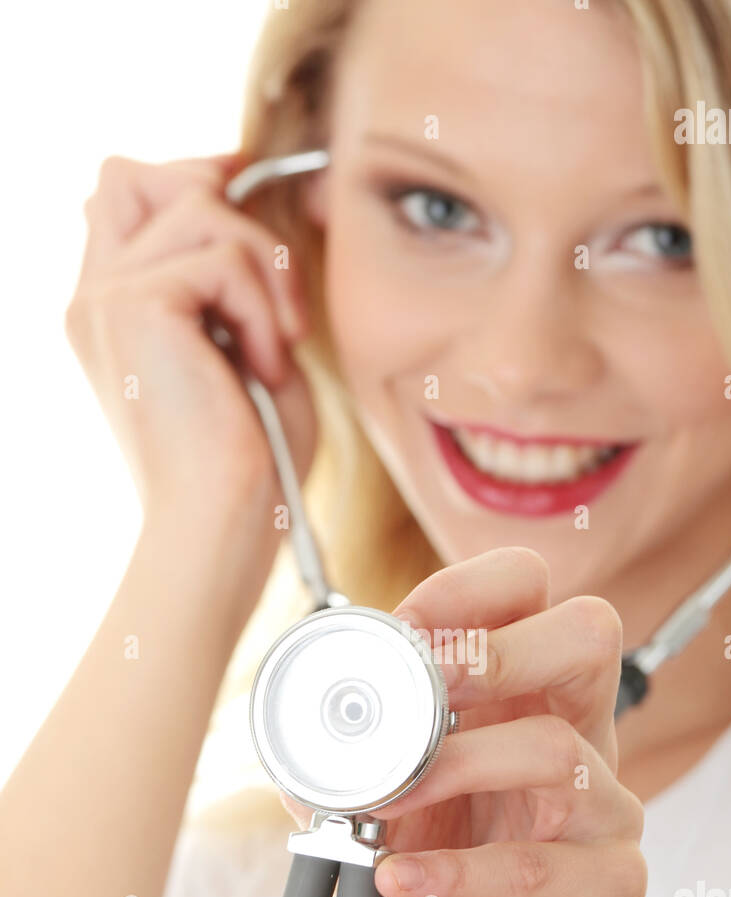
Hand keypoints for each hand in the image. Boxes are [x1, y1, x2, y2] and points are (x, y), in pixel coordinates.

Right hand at [64, 151, 317, 579]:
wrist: (220, 528)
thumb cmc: (250, 465)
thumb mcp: (249, 352)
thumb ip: (237, 280)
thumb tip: (233, 195)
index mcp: (114, 315)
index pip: (126, 195)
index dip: (191, 177)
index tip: (249, 189)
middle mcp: (95, 301)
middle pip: (143, 175)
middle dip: (227, 210)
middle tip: (277, 303)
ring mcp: (105, 301)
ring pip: (201, 209)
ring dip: (265, 275)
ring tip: (275, 356)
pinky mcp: (133, 308)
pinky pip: (222, 257)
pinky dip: (263, 311)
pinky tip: (266, 373)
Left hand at [282, 547, 646, 896]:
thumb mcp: (359, 820)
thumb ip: (336, 763)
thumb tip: (295, 713)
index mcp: (520, 710)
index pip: (534, 601)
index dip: (472, 594)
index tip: (401, 630)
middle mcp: (576, 749)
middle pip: (588, 636)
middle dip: (497, 646)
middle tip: (424, 682)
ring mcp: (603, 821)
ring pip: (559, 752)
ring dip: (457, 765)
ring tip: (385, 803)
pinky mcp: (607, 895)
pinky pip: (545, 866)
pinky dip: (461, 870)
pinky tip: (401, 881)